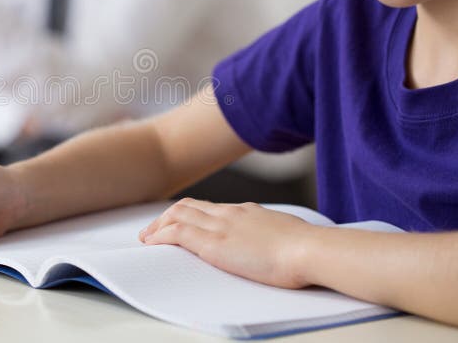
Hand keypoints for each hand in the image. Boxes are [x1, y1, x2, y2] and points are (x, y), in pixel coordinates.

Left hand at [138, 198, 314, 288]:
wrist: (310, 250)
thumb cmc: (308, 249)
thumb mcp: (287, 236)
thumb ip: (273, 236)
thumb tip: (277, 244)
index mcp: (247, 212)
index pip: (210, 208)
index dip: (191, 213)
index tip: (180, 222)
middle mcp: (230, 213)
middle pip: (188, 207)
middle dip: (167, 217)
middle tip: (154, 230)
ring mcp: (220, 225)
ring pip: (178, 216)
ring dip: (158, 226)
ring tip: (147, 237)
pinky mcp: (214, 243)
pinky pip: (177, 233)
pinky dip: (161, 236)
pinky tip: (153, 243)